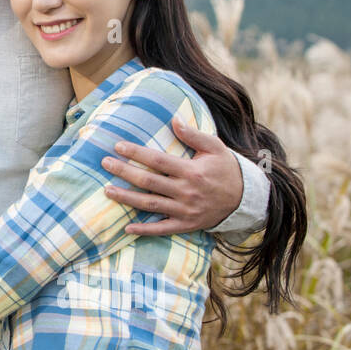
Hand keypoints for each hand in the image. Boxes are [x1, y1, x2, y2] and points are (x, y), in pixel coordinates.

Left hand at [100, 118, 243, 235]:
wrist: (245, 199)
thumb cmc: (226, 169)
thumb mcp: (215, 148)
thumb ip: (193, 135)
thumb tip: (174, 120)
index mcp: (191, 171)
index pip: (158, 160)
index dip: (136, 153)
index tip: (118, 146)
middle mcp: (186, 191)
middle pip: (149, 182)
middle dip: (124, 172)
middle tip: (104, 163)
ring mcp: (185, 210)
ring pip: (150, 204)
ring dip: (127, 198)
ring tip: (107, 190)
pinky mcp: (187, 225)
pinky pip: (162, 229)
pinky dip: (145, 230)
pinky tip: (127, 228)